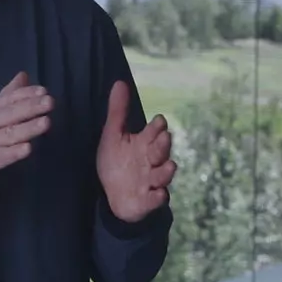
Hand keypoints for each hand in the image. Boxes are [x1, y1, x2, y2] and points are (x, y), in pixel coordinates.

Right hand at [0, 73, 53, 192]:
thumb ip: (8, 95)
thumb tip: (23, 76)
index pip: (9, 98)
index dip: (26, 94)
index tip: (43, 91)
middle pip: (10, 114)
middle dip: (30, 107)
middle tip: (49, 102)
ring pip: (9, 134)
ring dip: (27, 128)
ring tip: (45, 122)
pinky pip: (0, 157)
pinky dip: (13, 153)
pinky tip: (27, 149)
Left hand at [96, 82, 174, 222]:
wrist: (114, 196)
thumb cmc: (116, 162)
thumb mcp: (113, 135)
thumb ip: (118, 111)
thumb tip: (119, 82)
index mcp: (144, 143)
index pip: (155, 131)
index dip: (157, 127)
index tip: (158, 121)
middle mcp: (151, 160)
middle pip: (162, 150)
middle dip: (164, 145)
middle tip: (165, 138)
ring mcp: (151, 180)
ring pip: (163, 174)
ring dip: (166, 171)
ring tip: (169, 166)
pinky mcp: (148, 200)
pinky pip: (156, 199)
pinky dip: (157, 197)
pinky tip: (157, 194)